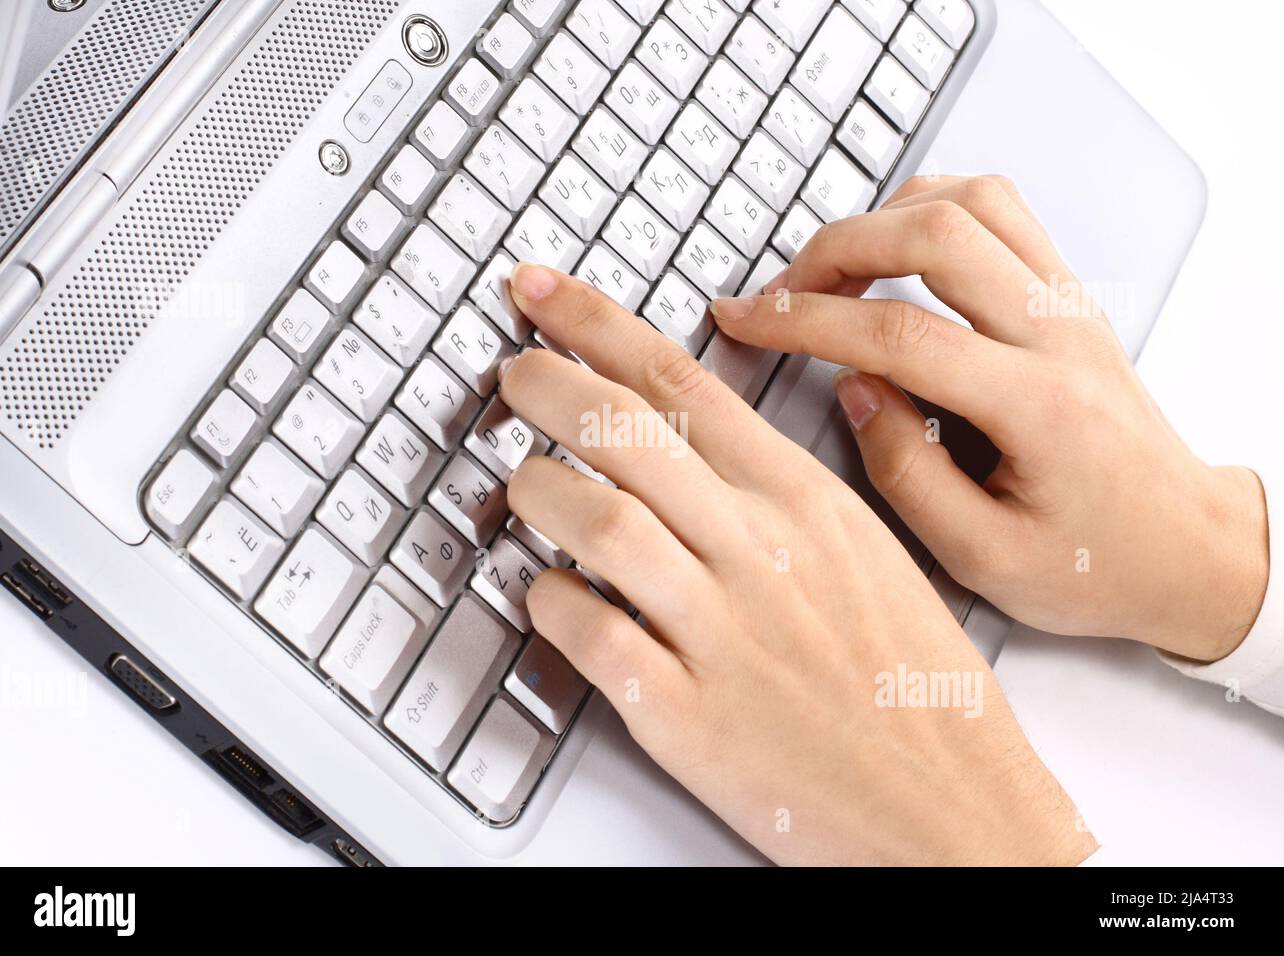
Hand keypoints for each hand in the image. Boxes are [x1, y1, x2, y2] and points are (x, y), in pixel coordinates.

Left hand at [498, 263, 1094, 865]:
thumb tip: (694, 437)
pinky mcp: (687, 715)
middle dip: (545, 383)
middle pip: (624, 431)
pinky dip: (550, 602)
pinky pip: (591, 635)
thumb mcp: (865, 549)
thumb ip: (780, 488)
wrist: (957, 802)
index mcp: (805, 501)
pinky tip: (547, 591)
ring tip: (523, 482)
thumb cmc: (915, 680)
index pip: (679, 382)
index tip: (539, 294)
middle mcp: (760, 551)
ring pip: (599, 520)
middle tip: (510, 372)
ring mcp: (721, 631)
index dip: (593, 325)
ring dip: (538, 488)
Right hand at [712, 175, 1267, 662]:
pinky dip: (930, 210)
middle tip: (781, 291)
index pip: (898, 334)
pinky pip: (999, 210)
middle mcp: (1060, 334)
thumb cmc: (1095, 564)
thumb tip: (853, 389)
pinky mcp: (1067, 297)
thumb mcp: (984, 558)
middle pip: (936, 233)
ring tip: (834, 269)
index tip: (747, 320)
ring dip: (885, 217)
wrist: (1186, 548)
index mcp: (1038, 406)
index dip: (804, 321)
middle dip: (837, 248)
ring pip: (971, 199)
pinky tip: (895, 251)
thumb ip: (906, 473)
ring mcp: (1069, 304)